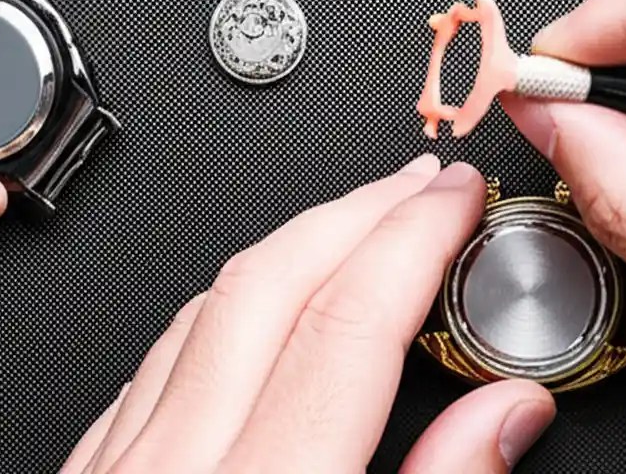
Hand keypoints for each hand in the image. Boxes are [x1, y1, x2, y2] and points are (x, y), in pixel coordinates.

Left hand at [62, 158, 555, 473]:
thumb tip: (507, 411)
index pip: (348, 323)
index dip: (415, 240)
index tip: (460, 198)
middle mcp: (176, 467)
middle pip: (271, 284)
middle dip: (358, 210)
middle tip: (423, 180)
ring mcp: (118, 469)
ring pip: (205, 304)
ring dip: (294, 242)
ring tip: (359, 220)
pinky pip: (155, 356)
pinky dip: (223, 303)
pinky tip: (258, 298)